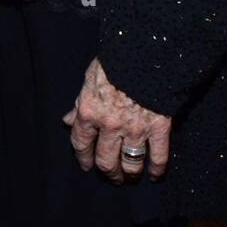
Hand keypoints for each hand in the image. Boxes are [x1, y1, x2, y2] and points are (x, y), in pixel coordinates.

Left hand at [62, 58, 171, 183]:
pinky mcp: (158, 127)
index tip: (86, 165)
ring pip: (130, 164)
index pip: (81, 143)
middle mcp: (110, 125)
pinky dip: (157, 169)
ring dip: (129, 174)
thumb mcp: (89, 78)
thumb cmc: (115, 60)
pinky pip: (158, 157)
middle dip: (108, 172)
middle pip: (106, 161)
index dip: (83, 157)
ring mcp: (135, 129)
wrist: (146, 49)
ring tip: (130, 176)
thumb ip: (80, 103)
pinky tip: (154, 174)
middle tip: (112, 176)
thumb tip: (68, 120)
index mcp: (89, 111)